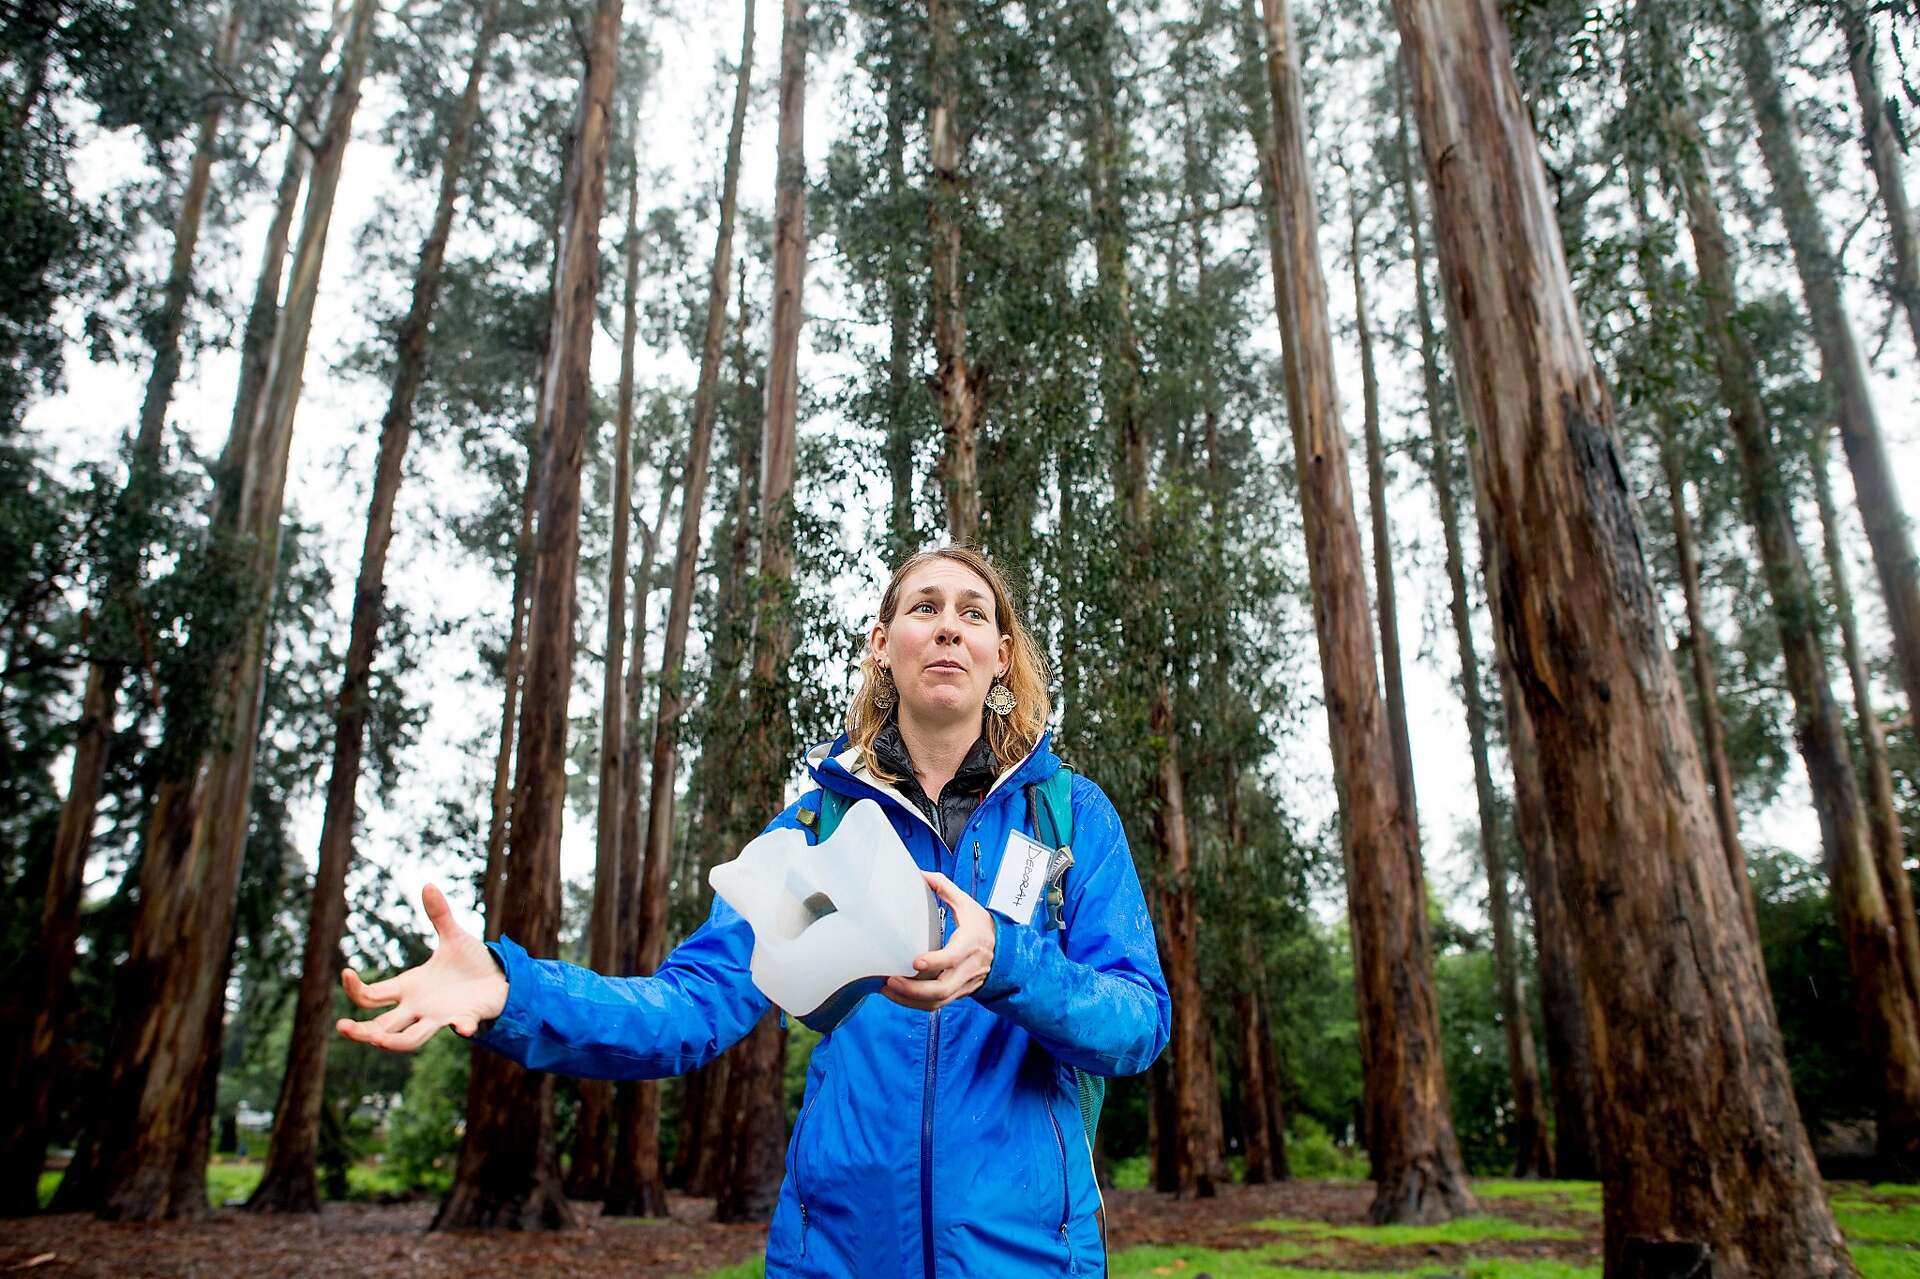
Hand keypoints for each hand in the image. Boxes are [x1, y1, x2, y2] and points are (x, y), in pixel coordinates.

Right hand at [335, 883, 507, 1051]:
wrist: (501, 978)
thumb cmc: (472, 962)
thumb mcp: (454, 937)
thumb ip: (440, 915)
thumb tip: (428, 884)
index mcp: (410, 987)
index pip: (372, 997)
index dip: (356, 989)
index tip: (347, 972)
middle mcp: (419, 1007)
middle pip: (381, 1026)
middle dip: (361, 1030)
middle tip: (342, 1027)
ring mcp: (439, 1017)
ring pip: (409, 1039)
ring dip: (394, 1042)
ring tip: (378, 1040)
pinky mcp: (465, 1019)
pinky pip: (462, 1027)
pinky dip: (464, 1027)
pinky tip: (464, 1026)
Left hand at [884, 871, 995, 1012]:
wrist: (1006, 953)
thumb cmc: (983, 927)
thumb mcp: (967, 904)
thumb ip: (945, 888)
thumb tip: (921, 873)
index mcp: (970, 945)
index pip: (953, 958)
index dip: (936, 962)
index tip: (915, 962)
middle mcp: (966, 969)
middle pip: (941, 989)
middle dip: (913, 990)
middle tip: (891, 980)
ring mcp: (962, 984)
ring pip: (936, 1002)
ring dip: (910, 1000)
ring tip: (887, 989)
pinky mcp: (957, 993)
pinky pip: (936, 1006)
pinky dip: (915, 1005)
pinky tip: (897, 996)